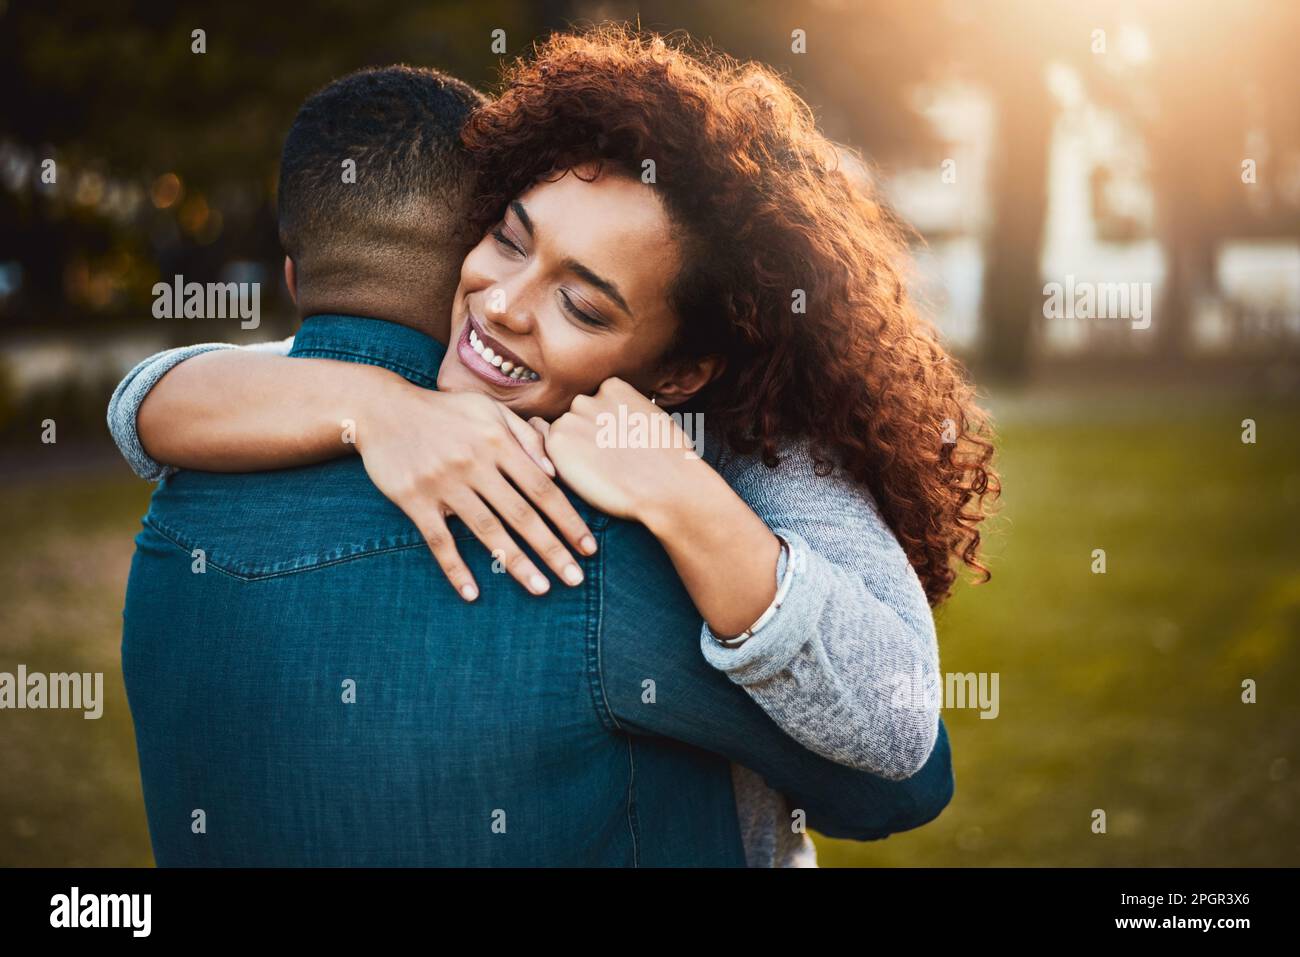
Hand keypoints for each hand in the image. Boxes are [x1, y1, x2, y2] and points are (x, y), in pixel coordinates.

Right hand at [354, 382, 595, 599]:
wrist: (382, 410)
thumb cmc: (444, 412)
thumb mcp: (488, 411)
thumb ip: (525, 438)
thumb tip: (555, 474)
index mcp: (497, 442)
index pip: (542, 488)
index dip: (568, 520)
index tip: (588, 547)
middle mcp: (474, 464)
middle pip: (521, 514)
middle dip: (552, 549)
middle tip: (575, 579)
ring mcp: (443, 484)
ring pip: (486, 531)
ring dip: (516, 563)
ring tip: (541, 589)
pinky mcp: (414, 500)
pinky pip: (439, 540)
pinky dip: (455, 568)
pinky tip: (472, 593)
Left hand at [532, 377, 706, 524]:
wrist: (666, 486)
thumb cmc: (670, 460)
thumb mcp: (653, 418)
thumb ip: (628, 411)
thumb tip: (623, 420)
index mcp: (613, 387)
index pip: (594, 404)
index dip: (603, 427)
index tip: (616, 444)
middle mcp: (588, 397)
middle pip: (575, 418)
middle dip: (585, 436)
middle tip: (606, 461)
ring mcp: (570, 418)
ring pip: (560, 435)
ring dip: (572, 451)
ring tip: (598, 471)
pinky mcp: (557, 443)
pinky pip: (546, 452)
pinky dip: (561, 466)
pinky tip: (585, 477)